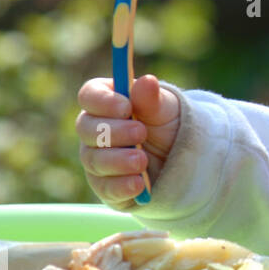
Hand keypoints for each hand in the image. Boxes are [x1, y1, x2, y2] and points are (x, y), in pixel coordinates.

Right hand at [76, 75, 180, 208]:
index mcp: (107, 102)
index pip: (89, 95)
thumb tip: (147, 80)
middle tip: (141, 133)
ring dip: (118, 160)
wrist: (182, 161)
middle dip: (114, 132)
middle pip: (86, 129)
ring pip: (93, 160)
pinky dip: (121, 186)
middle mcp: (95, 131)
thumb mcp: (167, 110)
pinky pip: (105, 188)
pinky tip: (138, 184)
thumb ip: (153, 99)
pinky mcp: (106, 186)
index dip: (103, 101)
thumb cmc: (168, 126)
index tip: (126, 107)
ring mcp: (97, 159)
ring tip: (143, 161)